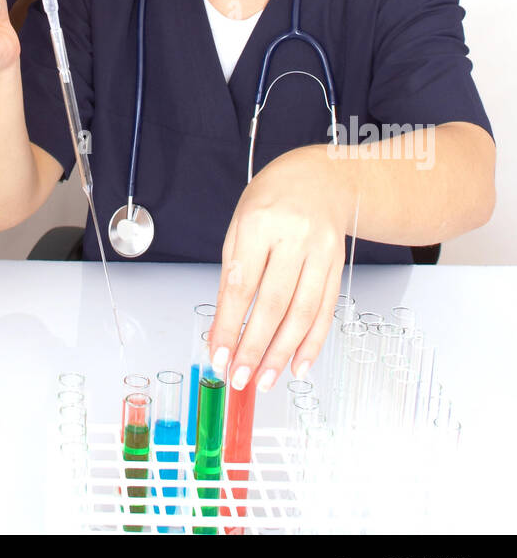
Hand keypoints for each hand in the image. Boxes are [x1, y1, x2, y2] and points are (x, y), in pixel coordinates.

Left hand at [209, 149, 351, 393]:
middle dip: (255, 347)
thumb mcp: (240, 225)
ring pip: (302, 313)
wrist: (320, 177)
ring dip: (282, 353)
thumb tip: (223, 329)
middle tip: (239, 377)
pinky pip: (326, 310)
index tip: (218, 355)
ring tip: (265, 379)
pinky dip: (312, 343)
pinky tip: (298, 365)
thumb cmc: (272, 200)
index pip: (241, 284)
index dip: (229, 325)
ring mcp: (321, 251)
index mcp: (259, 222)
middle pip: (273, 303)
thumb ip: (232, 274)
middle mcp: (294, 236)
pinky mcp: (338, 265)